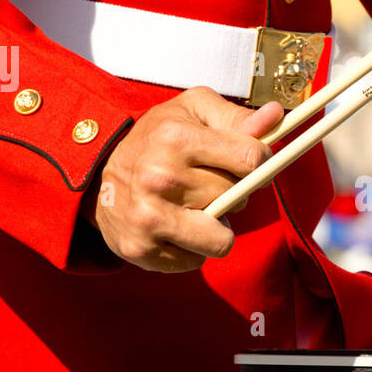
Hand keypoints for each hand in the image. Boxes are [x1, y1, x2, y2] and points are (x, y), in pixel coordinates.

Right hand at [91, 87, 282, 272]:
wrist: (95, 172)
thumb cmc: (155, 137)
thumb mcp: (191, 111)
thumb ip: (236, 116)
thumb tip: (277, 117)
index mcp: (175, 138)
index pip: (251, 159)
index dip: (260, 161)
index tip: (249, 160)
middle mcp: (159, 178)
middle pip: (238, 199)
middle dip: (233, 193)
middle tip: (209, 183)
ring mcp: (149, 217)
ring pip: (222, 240)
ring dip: (217, 229)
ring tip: (196, 210)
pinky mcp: (141, 249)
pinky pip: (196, 261)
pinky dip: (192, 247)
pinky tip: (174, 226)